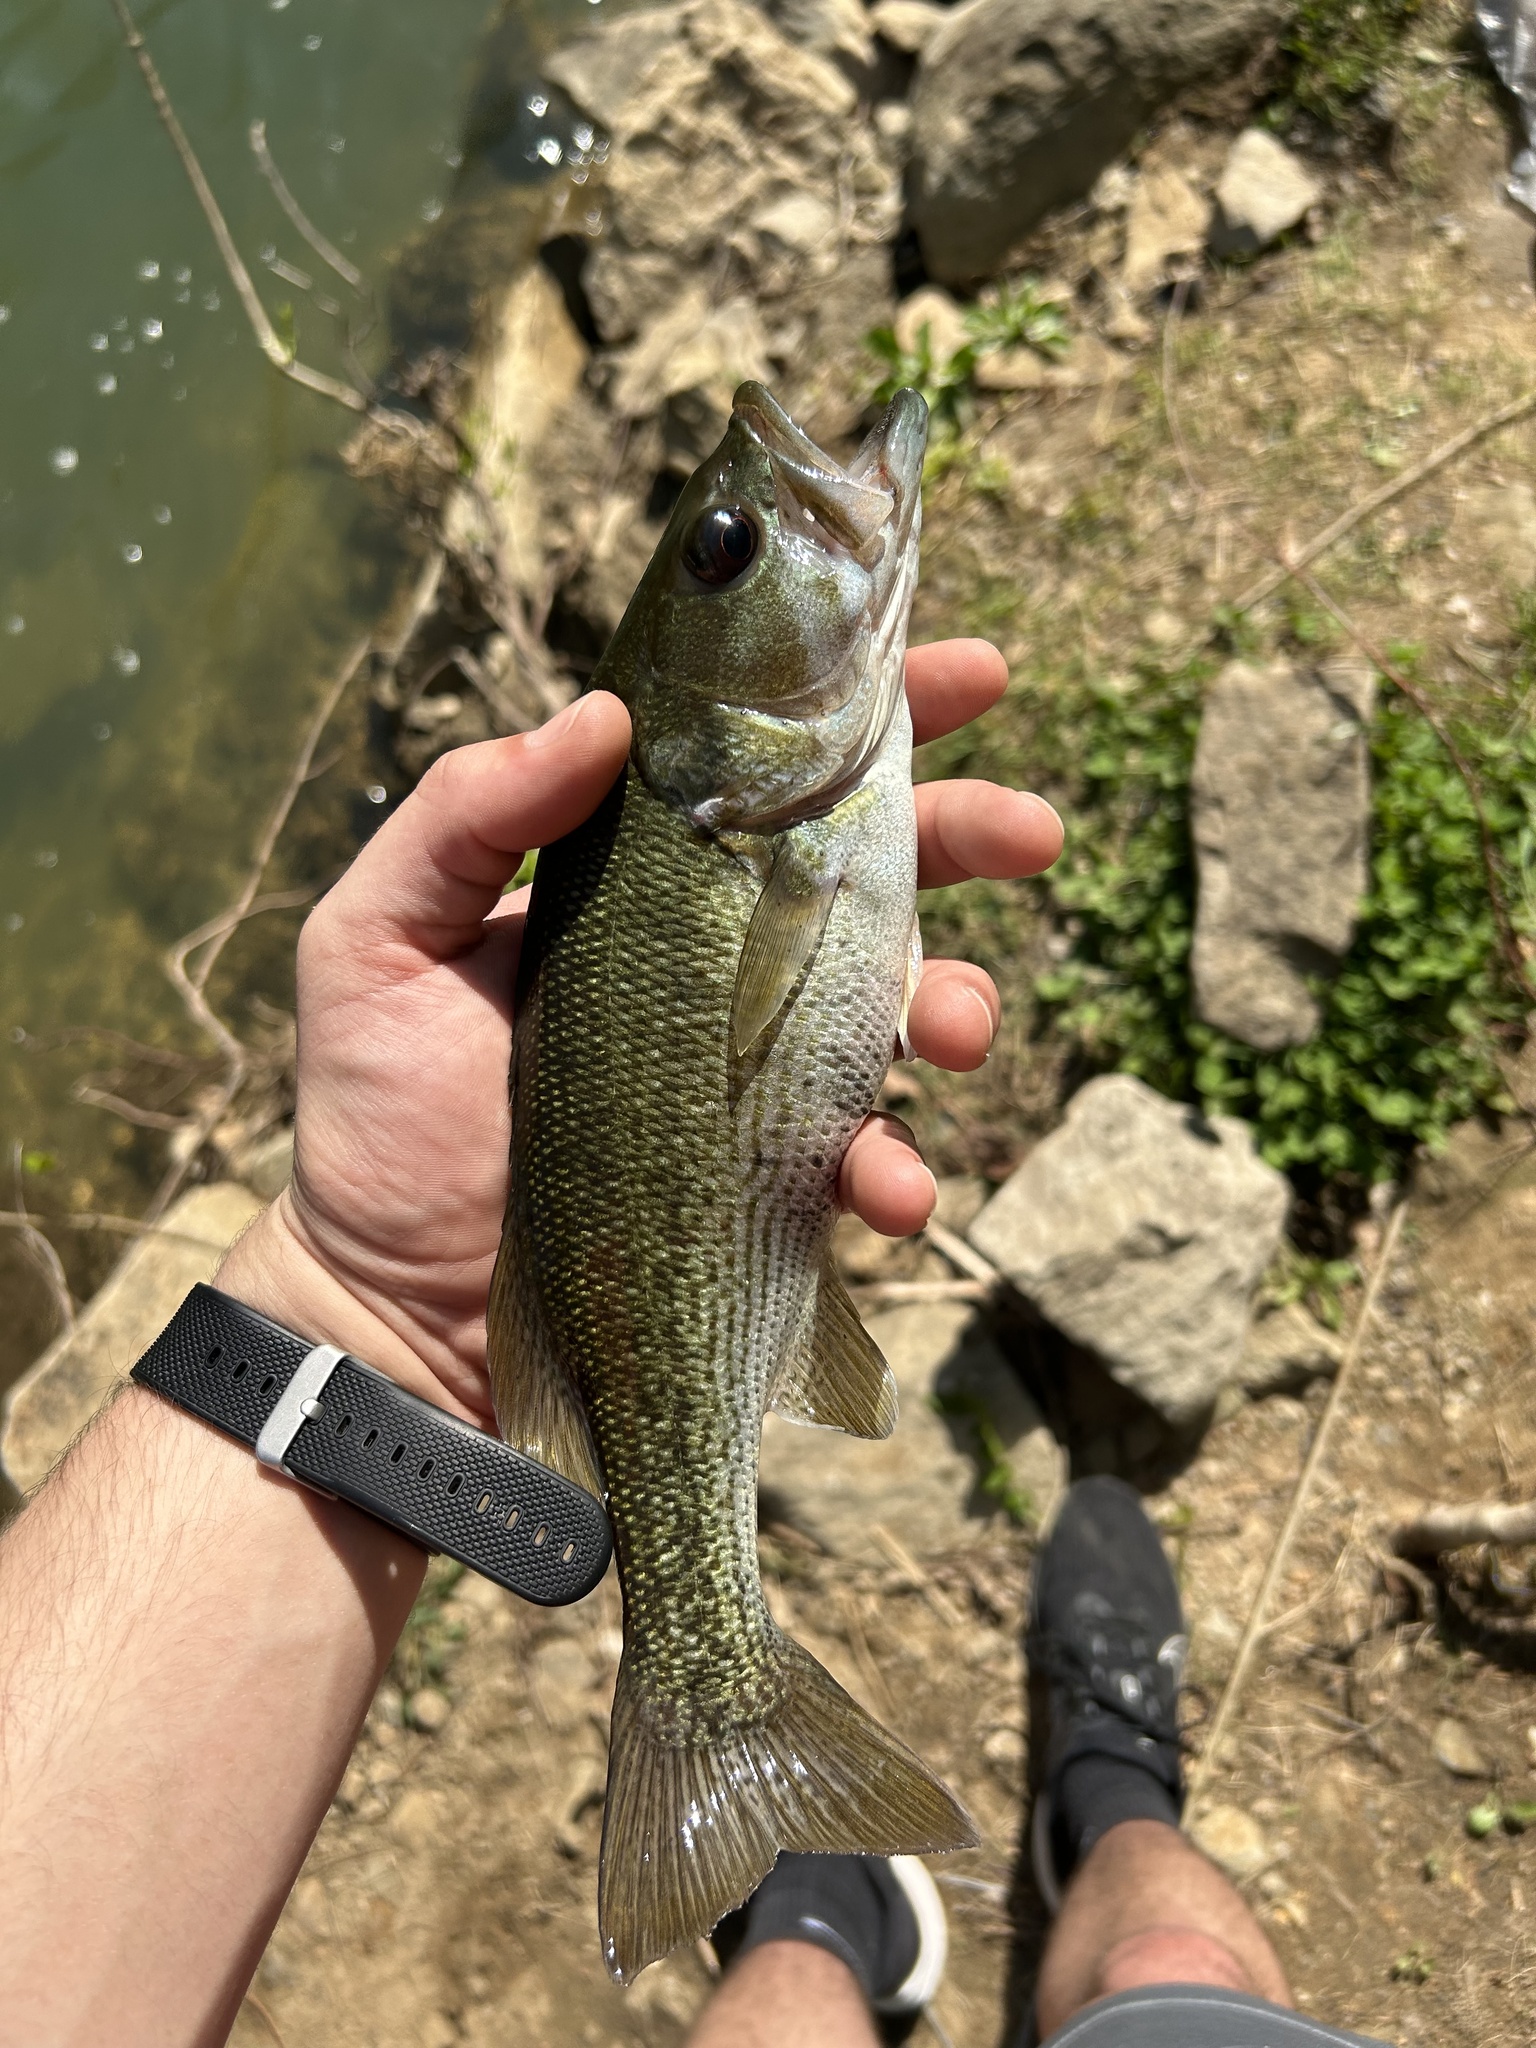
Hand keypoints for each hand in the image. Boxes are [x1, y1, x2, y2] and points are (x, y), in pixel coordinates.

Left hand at [217, 641, 1062, 1422]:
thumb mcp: (377, 942)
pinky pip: (869, 1159)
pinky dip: (896, 1167)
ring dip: (959, 1005)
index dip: (872, 720)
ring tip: (956, 1028)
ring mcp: (757, 1079)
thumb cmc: (379, 1119)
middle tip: (1032, 830)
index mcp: (642, 892)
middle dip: (967, 838)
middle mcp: (716, 969)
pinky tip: (882, 1185)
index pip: (765, 779)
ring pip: (901, 1012)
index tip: (971, 674)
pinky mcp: (776, 1186)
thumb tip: (605, 715)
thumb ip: (463, 816)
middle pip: (870, 876)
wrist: (393, 1314)